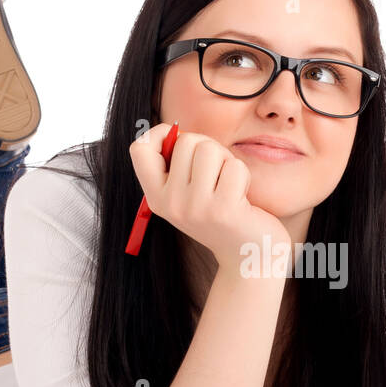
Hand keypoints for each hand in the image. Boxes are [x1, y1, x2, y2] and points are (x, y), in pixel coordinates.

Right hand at [129, 123, 291, 272]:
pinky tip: (241, 197)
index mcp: (156, 197)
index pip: (138, 149)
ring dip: (226, 160)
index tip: (179, 141)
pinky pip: (234, 166)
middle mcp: (170, 204)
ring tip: (228, 184)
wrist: (246, 257)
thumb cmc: (221, 215)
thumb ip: (177, 165)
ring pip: (209, 149)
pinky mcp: (223, 210)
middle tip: (216, 172)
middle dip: (208, 147)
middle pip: (185, 141)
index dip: (159, 133)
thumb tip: (174, 129)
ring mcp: (195, 208)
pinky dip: (243, 175)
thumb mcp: (189, 194)